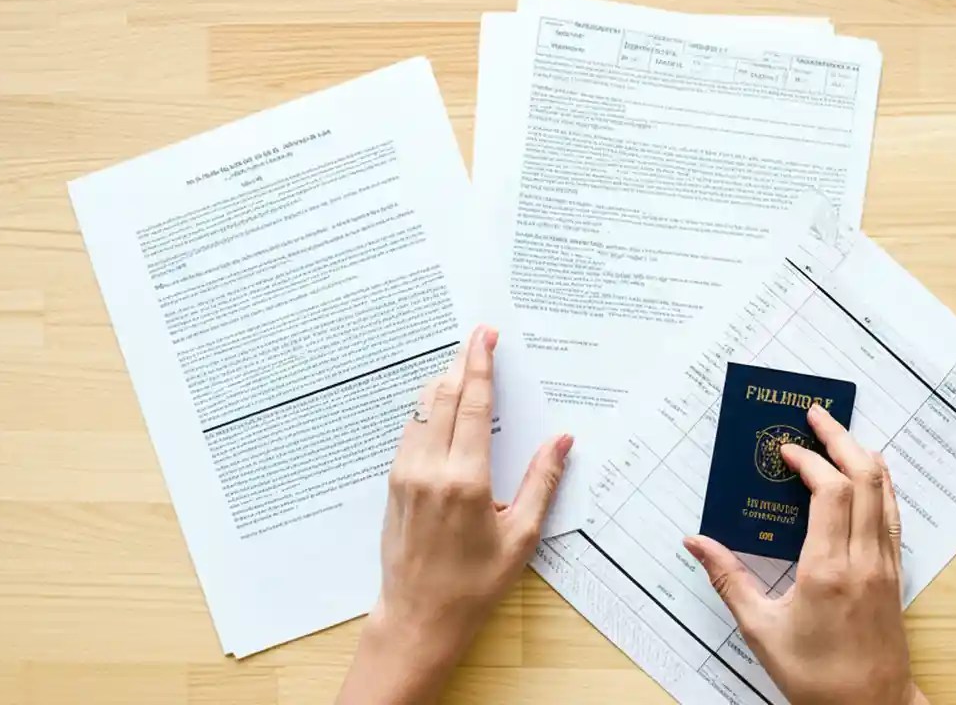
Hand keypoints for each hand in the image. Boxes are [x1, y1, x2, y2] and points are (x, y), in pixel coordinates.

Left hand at [337, 325, 572, 704]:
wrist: (418, 618)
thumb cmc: (474, 586)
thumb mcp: (521, 537)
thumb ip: (541, 482)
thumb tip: (561, 440)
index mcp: (465, 479)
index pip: (471, 404)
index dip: (481, 365)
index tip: (485, 337)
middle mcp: (429, 469)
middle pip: (442, 396)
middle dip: (461, 362)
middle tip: (478, 337)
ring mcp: (405, 475)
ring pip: (421, 410)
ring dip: (441, 383)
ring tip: (461, 364)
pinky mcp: (393, 484)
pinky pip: (410, 431)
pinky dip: (426, 409)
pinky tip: (439, 406)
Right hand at [684, 404, 927, 704]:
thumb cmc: (816, 678)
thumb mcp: (759, 629)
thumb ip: (727, 578)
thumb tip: (696, 542)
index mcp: (827, 570)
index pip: (829, 491)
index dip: (809, 460)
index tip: (785, 450)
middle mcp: (864, 560)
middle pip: (865, 477)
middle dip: (841, 438)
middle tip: (816, 415)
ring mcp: (886, 564)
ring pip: (886, 491)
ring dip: (864, 455)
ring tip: (840, 434)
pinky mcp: (896, 573)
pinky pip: (892, 514)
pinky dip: (879, 484)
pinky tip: (865, 477)